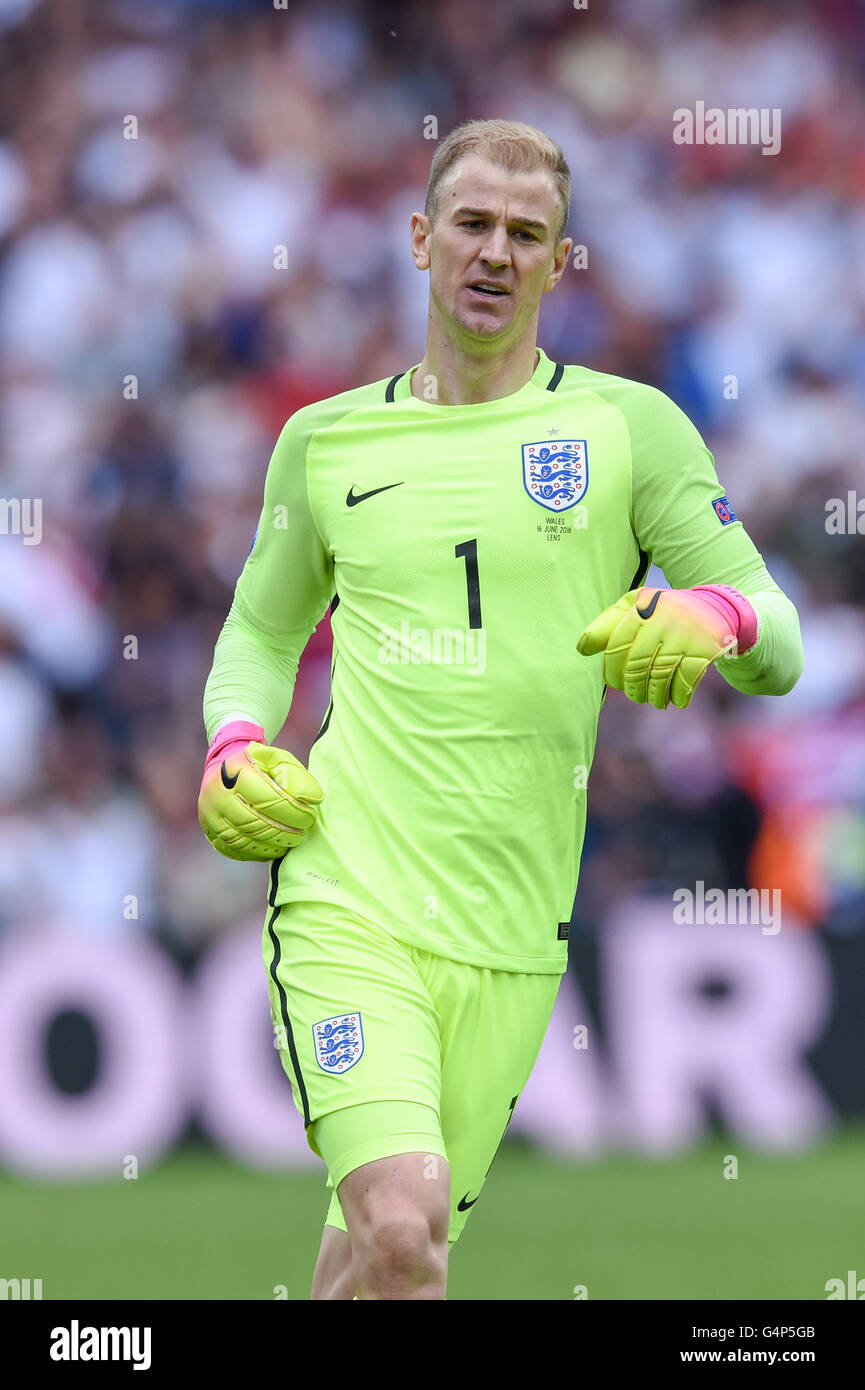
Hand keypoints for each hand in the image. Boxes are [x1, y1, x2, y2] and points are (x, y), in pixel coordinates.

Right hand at [198, 720, 323, 859]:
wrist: (224, 770)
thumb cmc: (258, 766)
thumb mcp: (276, 760)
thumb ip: (295, 775)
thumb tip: (313, 798)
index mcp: (236, 773)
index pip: (268, 799)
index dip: (292, 812)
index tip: (309, 817)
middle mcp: (218, 795)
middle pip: (255, 823)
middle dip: (284, 832)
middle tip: (301, 833)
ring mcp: (211, 816)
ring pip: (245, 840)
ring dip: (273, 845)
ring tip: (291, 841)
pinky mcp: (211, 833)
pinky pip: (236, 850)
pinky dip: (259, 853)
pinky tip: (274, 848)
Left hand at [576, 585, 749, 708]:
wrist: (716, 608)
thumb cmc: (664, 612)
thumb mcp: (636, 607)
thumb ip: (608, 624)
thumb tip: (582, 648)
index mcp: (642, 606)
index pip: (616, 645)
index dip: (611, 670)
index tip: (614, 682)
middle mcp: (663, 617)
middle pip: (636, 664)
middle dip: (632, 687)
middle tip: (634, 695)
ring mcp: (686, 634)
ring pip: (660, 676)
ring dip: (654, 696)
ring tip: (653, 700)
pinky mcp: (706, 649)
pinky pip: (686, 681)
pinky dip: (678, 696)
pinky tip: (675, 700)